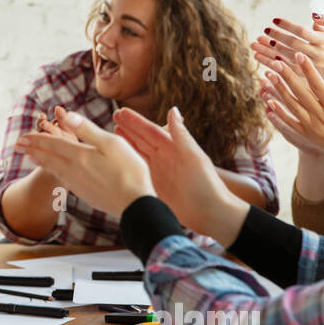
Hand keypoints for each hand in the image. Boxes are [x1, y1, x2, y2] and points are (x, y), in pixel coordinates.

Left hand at [15, 109, 152, 216]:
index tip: (23, 137)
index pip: (53, 144)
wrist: (135, 205)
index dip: (37, 139)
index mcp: (80, 155)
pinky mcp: (84, 194)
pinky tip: (55, 172)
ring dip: (40, 161)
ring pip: (53, 169)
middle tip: (17, 146)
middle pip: (48, 157)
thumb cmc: (130, 171)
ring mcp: (78, 184)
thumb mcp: (112, 144)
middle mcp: (74, 170)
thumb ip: (87, 130)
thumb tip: (66, 116)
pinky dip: (53, 172)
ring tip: (31, 156)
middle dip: (32, 149)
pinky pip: (62, 179)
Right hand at [112, 107, 248, 245]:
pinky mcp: (154, 189)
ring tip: (112, 135)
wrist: (212, 214)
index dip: (135, 121)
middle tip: (113, 118)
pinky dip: (126, 167)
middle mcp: (164, 158)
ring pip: (137, 156)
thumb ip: (181, 135)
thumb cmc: (207, 184)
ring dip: (125, 146)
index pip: (150, 131)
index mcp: (173, 148)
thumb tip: (173, 109)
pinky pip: (137, 175)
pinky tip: (116, 163)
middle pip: (141, 141)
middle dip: (128, 129)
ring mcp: (158, 174)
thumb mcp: (194, 157)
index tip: (121, 111)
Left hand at [251, 14, 323, 82]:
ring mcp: (311, 67)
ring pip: (285, 59)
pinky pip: (287, 71)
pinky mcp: (308, 76)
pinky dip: (273, 66)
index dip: (287, 26)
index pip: (302, 32)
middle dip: (275, 38)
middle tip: (262, 32)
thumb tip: (312, 16)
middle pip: (291, 45)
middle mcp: (317, 54)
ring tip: (255, 45)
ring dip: (268, 52)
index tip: (274, 20)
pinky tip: (262, 61)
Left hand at [264, 53, 323, 176]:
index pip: (317, 83)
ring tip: (269, 76)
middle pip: (299, 92)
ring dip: (279, 90)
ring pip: (291, 105)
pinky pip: (289, 122)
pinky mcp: (307, 135)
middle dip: (286, 75)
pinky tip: (269, 102)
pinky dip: (278, 112)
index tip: (298, 55)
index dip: (307, 68)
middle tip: (276, 61)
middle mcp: (320, 116)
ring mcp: (311, 127)